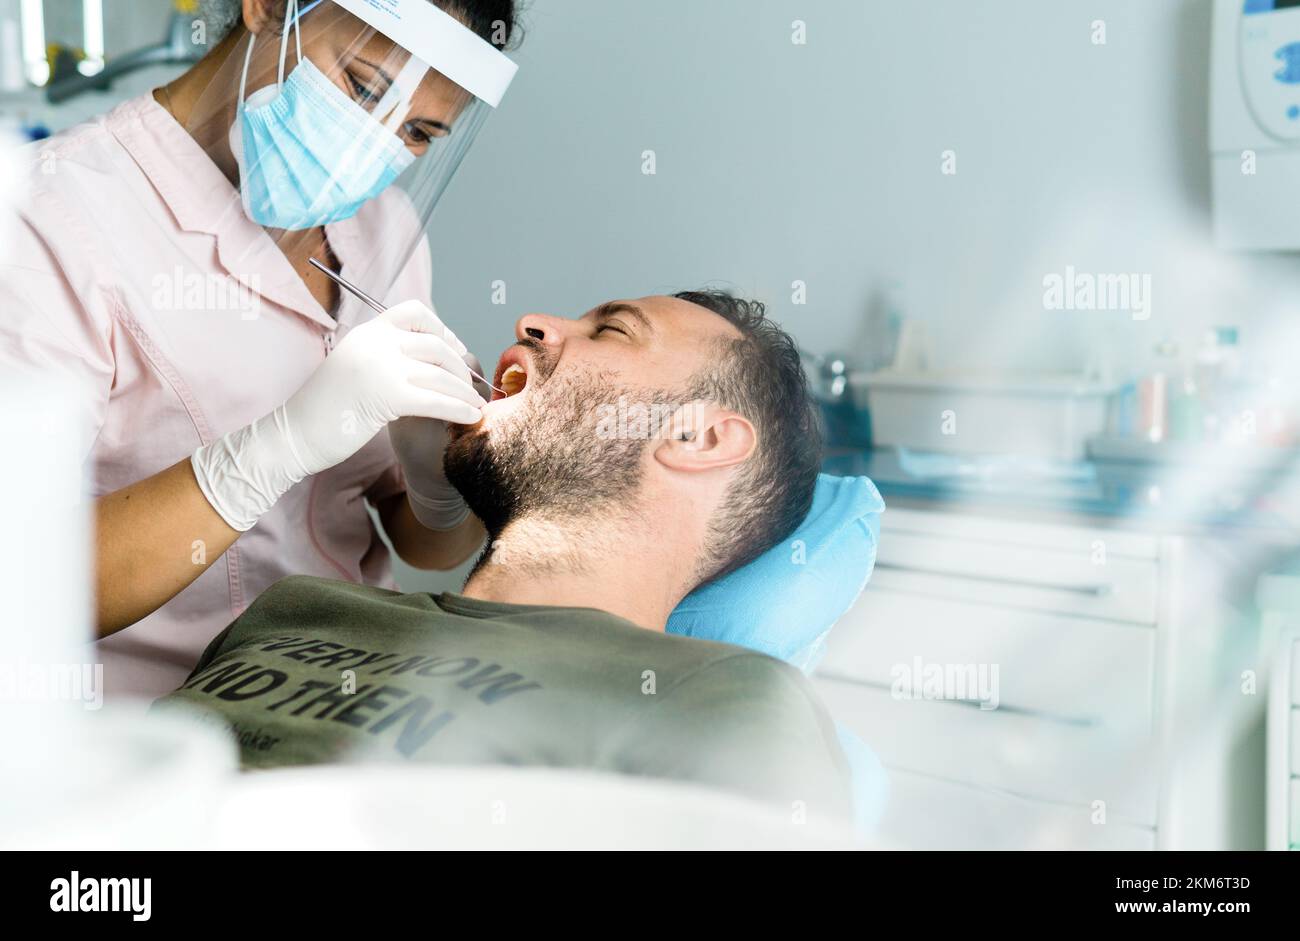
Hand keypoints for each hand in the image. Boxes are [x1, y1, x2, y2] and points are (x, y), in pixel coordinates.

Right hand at [191, 301, 484, 531]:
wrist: (293, 434)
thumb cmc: (324, 409)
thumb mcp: (353, 368)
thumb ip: (382, 358)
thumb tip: (420, 361)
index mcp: (367, 332)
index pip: (416, 312)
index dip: (443, 329)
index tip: (456, 349)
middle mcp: (375, 343)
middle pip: (437, 345)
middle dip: (460, 367)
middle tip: (470, 386)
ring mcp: (381, 367)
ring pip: (441, 374)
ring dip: (465, 392)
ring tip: (477, 406)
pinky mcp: (387, 396)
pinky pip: (437, 400)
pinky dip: (459, 409)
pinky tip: (471, 418)